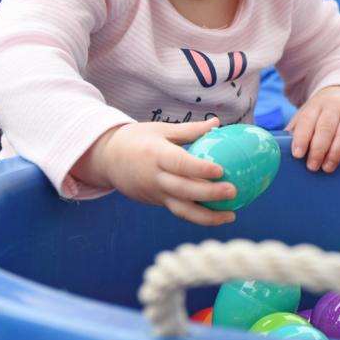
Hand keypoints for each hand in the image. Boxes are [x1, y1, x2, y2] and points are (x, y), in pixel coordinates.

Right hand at [71, 117, 236, 225]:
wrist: (107, 159)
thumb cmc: (138, 139)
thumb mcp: (161, 130)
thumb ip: (190, 130)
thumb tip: (217, 123)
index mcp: (156, 155)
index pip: (179, 164)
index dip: (199, 168)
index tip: (220, 170)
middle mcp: (155, 178)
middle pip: (183, 190)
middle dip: (209, 194)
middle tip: (233, 191)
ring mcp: (155, 194)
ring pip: (182, 209)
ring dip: (207, 216)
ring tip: (231, 216)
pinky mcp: (156, 202)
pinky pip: (179, 211)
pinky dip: (198, 216)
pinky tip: (219, 216)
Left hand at [285, 86, 339, 172]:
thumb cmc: (322, 113)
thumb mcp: (307, 115)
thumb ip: (296, 129)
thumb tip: (278, 147)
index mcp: (316, 105)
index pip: (308, 120)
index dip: (302, 137)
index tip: (297, 154)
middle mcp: (335, 107)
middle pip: (326, 127)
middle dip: (318, 148)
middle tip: (312, 166)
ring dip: (336, 151)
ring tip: (327, 167)